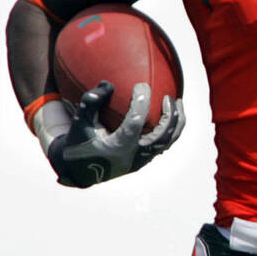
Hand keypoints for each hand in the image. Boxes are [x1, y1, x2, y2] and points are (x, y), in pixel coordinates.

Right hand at [48, 81, 184, 186]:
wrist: (79, 172)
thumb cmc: (79, 144)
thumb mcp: (79, 123)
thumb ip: (90, 103)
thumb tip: (107, 83)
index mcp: (116, 147)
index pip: (134, 122)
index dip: (141, 102)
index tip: (142, 85)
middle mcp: (133, 156)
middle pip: (162, 135)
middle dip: (169, 115)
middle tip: (169, 97)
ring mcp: (142, 160)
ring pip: (167, 142)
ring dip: (176, 122)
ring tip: (178, 104)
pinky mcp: (144, 161)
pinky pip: (163, 144)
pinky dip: (170, 129)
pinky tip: (170, 114)